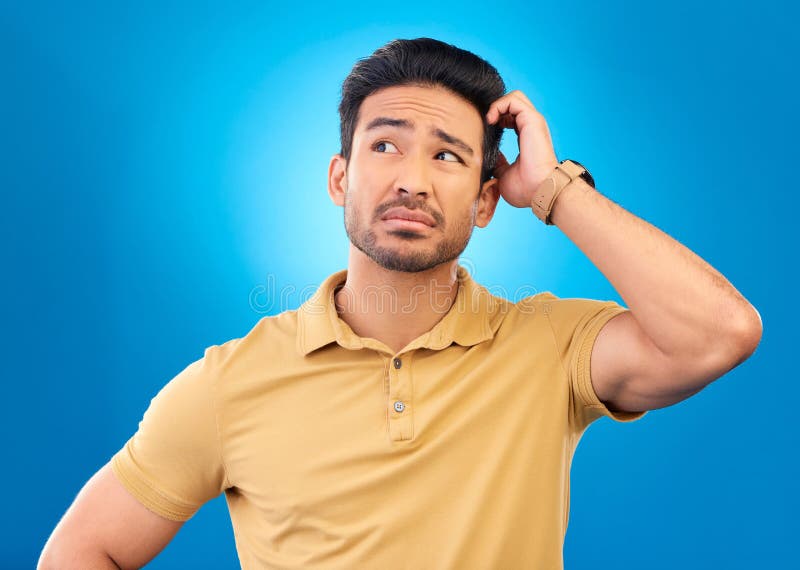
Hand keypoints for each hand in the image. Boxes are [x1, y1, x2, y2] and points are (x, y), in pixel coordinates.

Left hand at [486, 90, 558, 207]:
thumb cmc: (526, 188)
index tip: (487, 131)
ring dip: (497, 105)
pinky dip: (498, 105)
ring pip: (514, 97)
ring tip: (489, 121)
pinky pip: (513, 100)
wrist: (539, 191)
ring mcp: (533, 122)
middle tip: (487, 124)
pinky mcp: (532, 120)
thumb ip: (499, 163)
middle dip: (497, 108)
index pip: (512, 117)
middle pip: (514, 103)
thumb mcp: (504, 174)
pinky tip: (491, 120)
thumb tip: (490, 157)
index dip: (497, 118)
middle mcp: (531, 127)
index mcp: (527, 138)